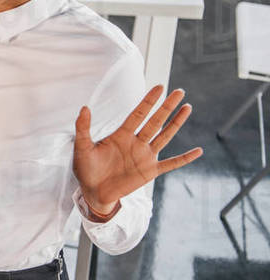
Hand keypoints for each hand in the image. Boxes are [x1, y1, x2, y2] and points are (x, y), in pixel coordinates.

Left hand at [73, 85, 202, 217]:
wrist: (93, 192)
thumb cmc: (86, 169)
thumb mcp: (81, 148)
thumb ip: (83, 128)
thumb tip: (84, 107)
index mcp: (121, 135)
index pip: (138, 114)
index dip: (148, 101)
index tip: (159, 87)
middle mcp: (136, 143)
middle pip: (155, 121)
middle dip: (167, 106)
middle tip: (179, 91)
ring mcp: (145, 156)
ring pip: (164, 136)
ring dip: (176, 123)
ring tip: (187, 108)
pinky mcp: (150, 171)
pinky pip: (171, 164)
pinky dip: (185, 158)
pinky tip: (198, 151)